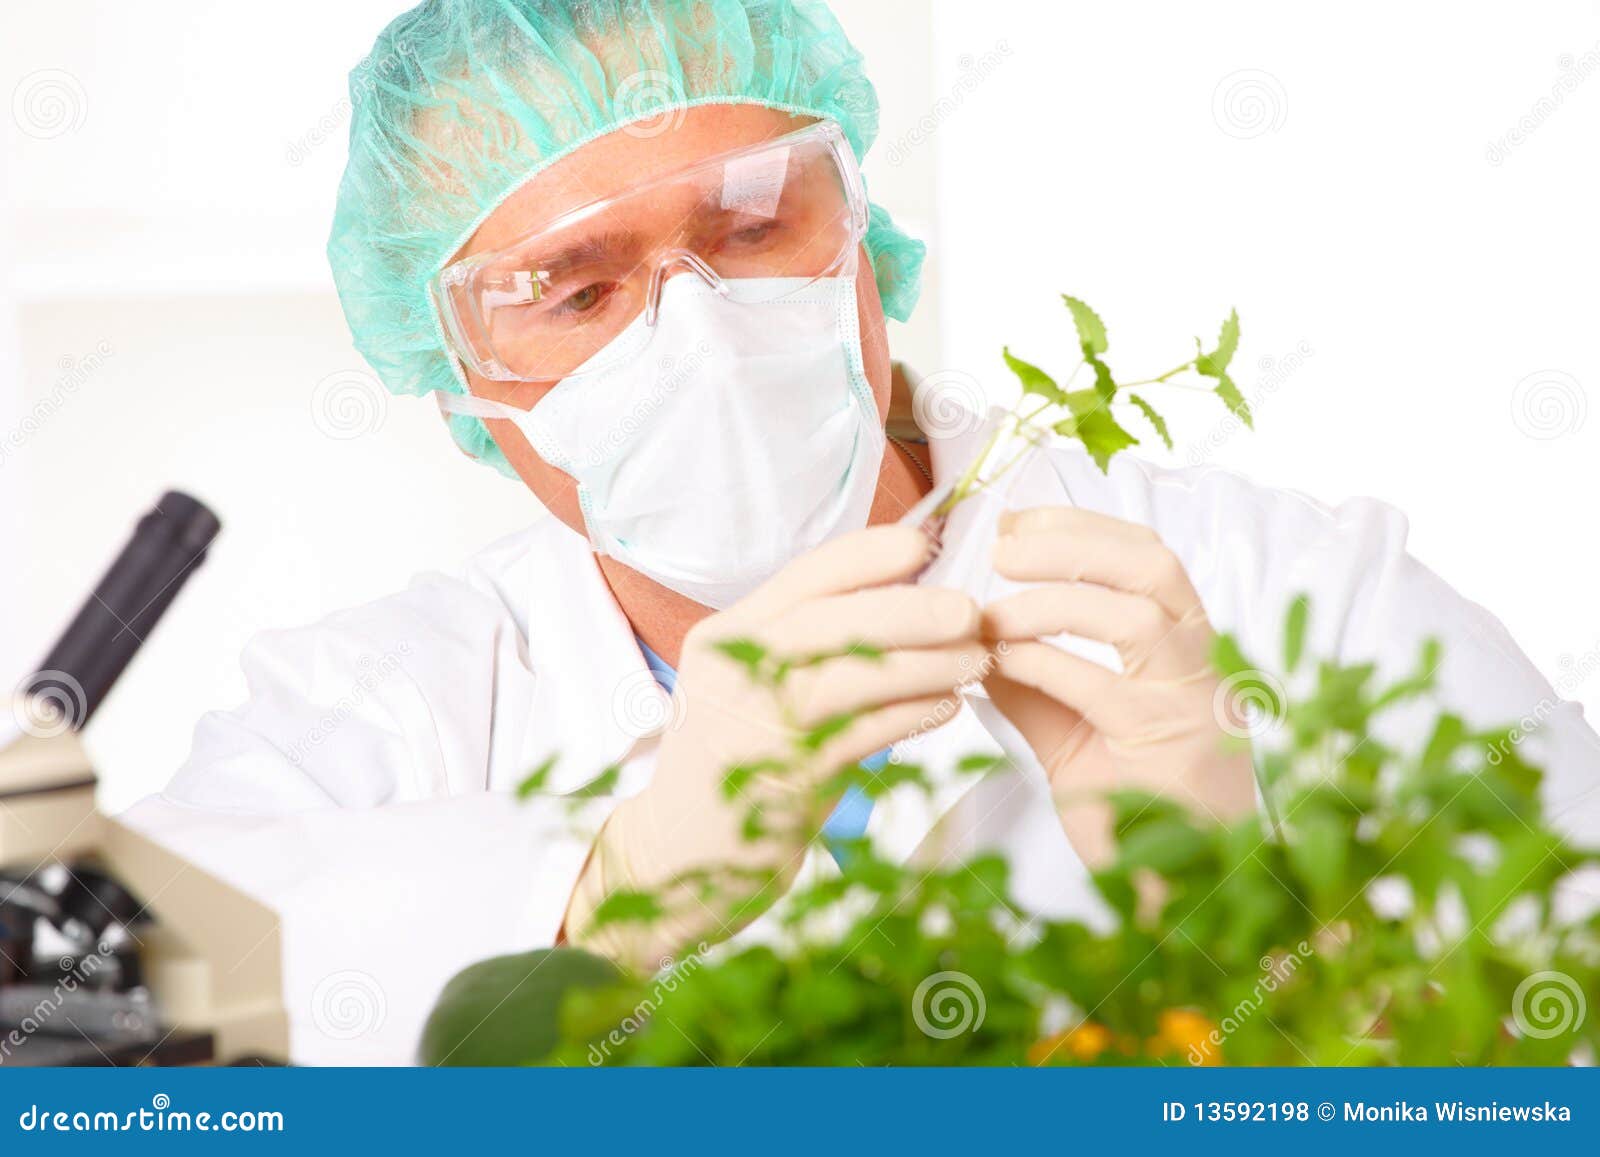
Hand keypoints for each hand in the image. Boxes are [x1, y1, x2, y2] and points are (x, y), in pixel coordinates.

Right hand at [566, 524, 984, 967]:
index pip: (802, 578)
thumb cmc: (735, 762)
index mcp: (725, 636)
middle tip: (968, 609)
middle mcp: (730, 672)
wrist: (678, 855)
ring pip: (847, 676)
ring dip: (922, 664)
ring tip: (975, 659)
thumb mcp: (752, 686)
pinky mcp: (778, 779)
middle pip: (827, 622)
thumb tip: (906, 598)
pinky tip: (947, 706)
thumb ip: (809, 646)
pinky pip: (859, 736)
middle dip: (907, 609)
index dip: (865, 557)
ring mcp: (750, 726)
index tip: (921, 544)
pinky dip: (910, 716)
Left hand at [980, 507, 1256, 866]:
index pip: (1148, 556)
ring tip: (992, 614)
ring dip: (1053, 602)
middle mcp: (1201, 664)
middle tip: (1004, 548)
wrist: (1178, 896)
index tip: (1017, 522)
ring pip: (1135, 616)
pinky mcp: (1170, 748)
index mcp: (1186, 649)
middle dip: (1073, 543)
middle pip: (1152, 566)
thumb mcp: (1075, 735)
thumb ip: (1034, 686)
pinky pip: (1103, 687)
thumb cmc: (1136, 811)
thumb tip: (976, 640)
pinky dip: (1045, 663)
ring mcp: (1193, 703)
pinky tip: (1001, 663)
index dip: (1083, 528)